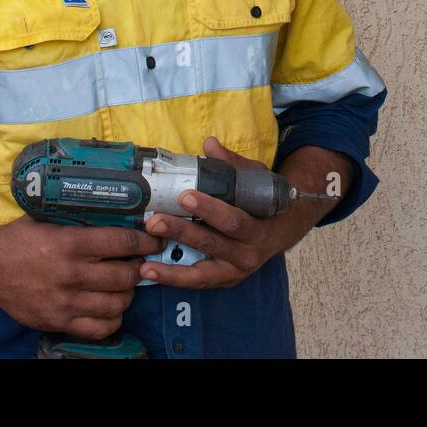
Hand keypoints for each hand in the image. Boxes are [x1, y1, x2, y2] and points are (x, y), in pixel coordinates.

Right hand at [0, 214, 164, 339]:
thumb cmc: (20, 240)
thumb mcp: (50, 221)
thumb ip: (81, 223)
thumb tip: (119, 215)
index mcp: (69, 243)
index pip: (121, 243)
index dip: (145, 243)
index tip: (154, 241)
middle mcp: (70, 273)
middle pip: (124, 276)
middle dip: (139, 269)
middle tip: (140, 264)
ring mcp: (64, 301)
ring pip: (116, 304)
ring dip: (128, 294)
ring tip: (125, 285)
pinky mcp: (57, 321)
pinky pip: (98, 328)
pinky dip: (112, 320)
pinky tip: (111, 308)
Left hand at [139, 137, 306, 289]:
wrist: (281, 232)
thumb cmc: (264, 204)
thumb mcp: (256, 181)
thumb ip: (233, 165)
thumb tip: (209, 144)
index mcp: (258, 229)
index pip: (233, 220)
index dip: (209, 209)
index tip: (185, 195)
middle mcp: (248, 255)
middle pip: (212, 244)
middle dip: (181, 232)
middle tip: (155, 222)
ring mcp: (235, 272)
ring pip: (201, 273)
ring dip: (171, 269)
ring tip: (145, 265)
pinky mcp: (222, 281)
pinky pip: (196, 283)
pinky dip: (173, 279)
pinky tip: (149, 273)